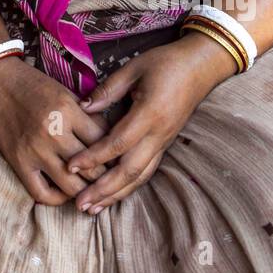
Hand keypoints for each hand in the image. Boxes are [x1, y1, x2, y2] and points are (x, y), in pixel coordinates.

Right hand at [0, 56, 109, 204]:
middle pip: (92, 168)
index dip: (116, 153)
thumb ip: (88, 118)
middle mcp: (52, 132)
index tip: (120, 159)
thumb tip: (113, 144)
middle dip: (106, 176)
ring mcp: (34, 150)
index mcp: (68, 111)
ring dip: (86, 191)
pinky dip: (58, 199)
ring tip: (93, 189)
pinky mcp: (18, 163)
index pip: (104, 142)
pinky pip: (43, 194)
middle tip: (113, 180)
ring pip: (72, 186)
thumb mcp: (67, 94)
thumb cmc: (36, 85)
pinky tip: (66, 192)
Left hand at [65, 33, 236, 213]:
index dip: (93, 157)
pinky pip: (146, 171)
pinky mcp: (165, 144)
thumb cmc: (166, 63)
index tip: (71, 166)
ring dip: (115, 195)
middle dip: (103, 190)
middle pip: (129, 170)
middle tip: (80, 203)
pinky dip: (128, 186)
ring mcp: (164, 142)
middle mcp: (159, 134)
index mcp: (150, 114)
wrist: (201, 67)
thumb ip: (108, 90)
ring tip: (92, 209)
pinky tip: (113, 195)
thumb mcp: (134, 68)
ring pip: (139, 177)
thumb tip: (82, 107)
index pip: (117, 143)